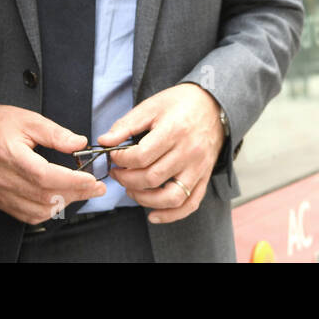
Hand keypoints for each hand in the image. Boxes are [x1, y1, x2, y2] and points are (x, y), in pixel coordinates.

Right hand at [0, 101, 105, 224]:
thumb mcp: (29, 119)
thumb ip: (56, 133)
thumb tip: (79, 142)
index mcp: (9, 155)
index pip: (46, 176)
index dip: (72, 181)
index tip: (92, 180)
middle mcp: (2, 179)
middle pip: (45, 196)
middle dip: (76, 193)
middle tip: (96, 187)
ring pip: (38, 210)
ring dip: (63, 204)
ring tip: (80, 191)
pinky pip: (27, 215)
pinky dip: (47, 211)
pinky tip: (59, 199)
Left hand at [98, 83, 224, 223]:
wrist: (214, 105)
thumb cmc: (180, 103)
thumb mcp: (151, 106)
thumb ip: (126, 125)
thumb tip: (104, 141)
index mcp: (174, 131)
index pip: (141, 156)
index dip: (121, 160)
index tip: (114, 156)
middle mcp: (188, 152)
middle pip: (152, 178)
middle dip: (127, 180)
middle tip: (117, 173)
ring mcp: (198, 168)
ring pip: (170, 197)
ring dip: (144, 199)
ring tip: (130, 190)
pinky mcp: (204, 177)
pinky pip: (190, 204)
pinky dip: (171, 215)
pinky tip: (153, 214)